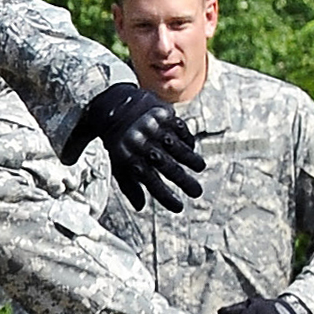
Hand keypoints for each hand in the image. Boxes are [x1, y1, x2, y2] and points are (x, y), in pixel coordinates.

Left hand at [65, 82, 204, 211]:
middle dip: (183, 181)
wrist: (113, 106)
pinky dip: (187, 139)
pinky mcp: (163, 114)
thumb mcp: (117, 163)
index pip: (150, 182)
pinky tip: (193, 148)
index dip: (165, 196)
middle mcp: (142, 144)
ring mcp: (154, 128)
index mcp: (129, 158)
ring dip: (191, 160)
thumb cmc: (118, 141)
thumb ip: (129, 185)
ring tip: (200, 169)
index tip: (179, 207)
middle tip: (197, 193)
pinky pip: (180, 129)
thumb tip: (140, 207)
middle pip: (167, 166)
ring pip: (176, 147)